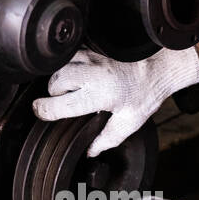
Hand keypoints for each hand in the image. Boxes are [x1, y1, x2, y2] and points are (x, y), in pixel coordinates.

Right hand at [33, 47, 198, 156]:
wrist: (158, 66)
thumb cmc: (146, 93)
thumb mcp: (129, 122)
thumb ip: (107, 139)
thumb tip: (90, 152)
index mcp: (99, 95)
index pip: (59, 105)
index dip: (44, 111)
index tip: (40, 113)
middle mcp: (92, 74)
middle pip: (54, 84)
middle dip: (55, 94)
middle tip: (70, 101)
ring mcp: (90, 57)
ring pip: (58, 67)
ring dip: (61, 78)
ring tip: (74, 88)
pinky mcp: (91, 48)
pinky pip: (68, 55)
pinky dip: (68, 65)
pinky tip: (78, 74)